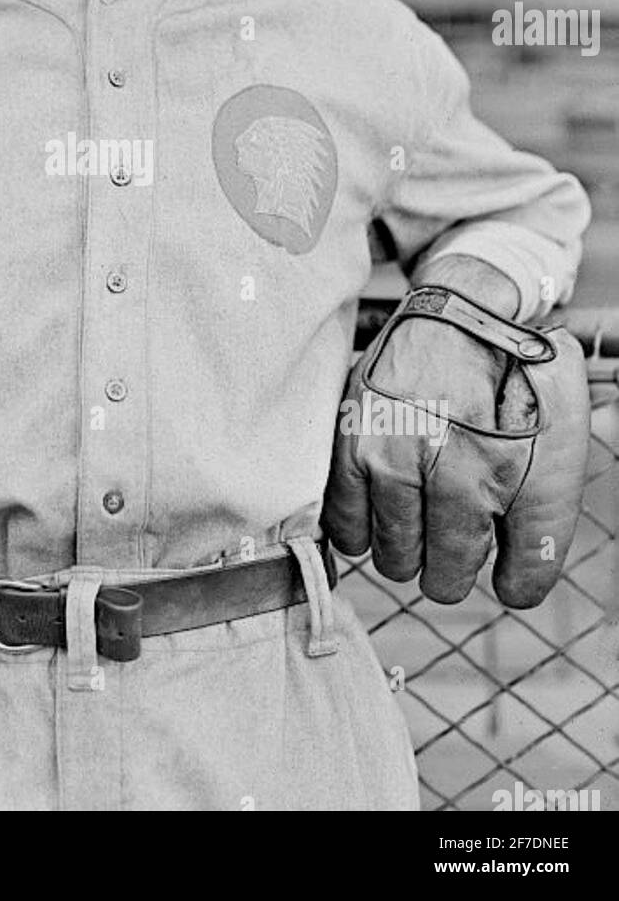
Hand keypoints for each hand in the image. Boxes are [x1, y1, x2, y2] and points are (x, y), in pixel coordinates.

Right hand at [323, 291, 589, 607]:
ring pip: (395, 559)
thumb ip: (543, 524)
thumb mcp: (559, 445)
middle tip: (457, 532)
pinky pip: (347, 528)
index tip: (511, 571)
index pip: (523, 580)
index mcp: (511, 472)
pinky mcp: (350, 447)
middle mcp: (451, 471)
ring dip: (409, 551)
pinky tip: (383, 508)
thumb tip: (515, 587)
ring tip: (420, 515)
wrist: (457, 319)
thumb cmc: (512, 387)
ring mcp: (393, 460)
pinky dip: (364, 532)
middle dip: (454, 567)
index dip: (519, 581)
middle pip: (446, 580)